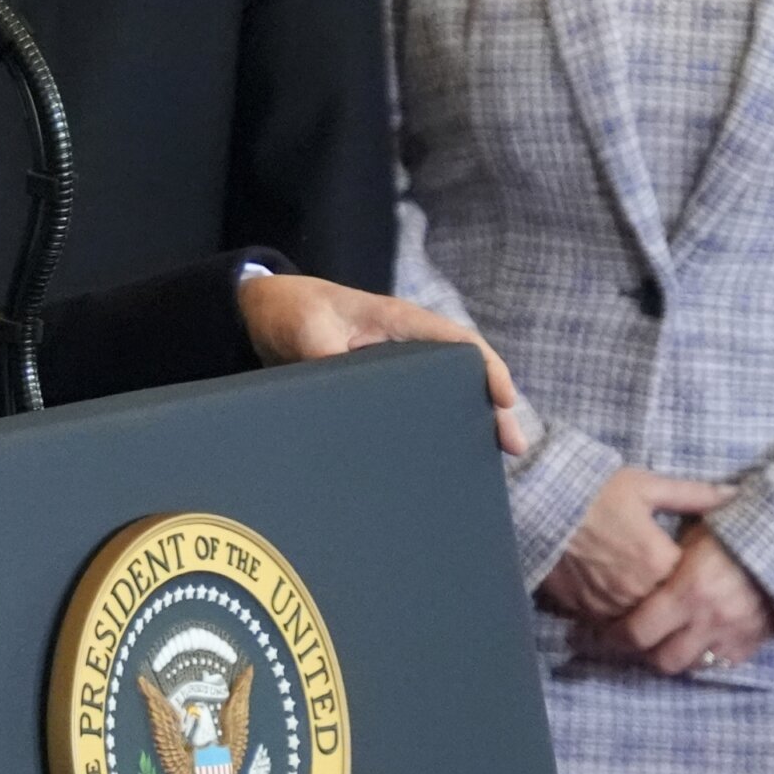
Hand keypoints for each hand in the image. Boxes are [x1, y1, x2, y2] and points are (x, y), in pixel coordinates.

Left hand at [235, 274, 523, 455]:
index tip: (506, 400)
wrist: (262, 313)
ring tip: (487, 464)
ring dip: (464, 423)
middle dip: (490, 407)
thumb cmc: (292, 309)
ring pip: (441, 395)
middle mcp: (404, 343)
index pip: (459, 341)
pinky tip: (438, 461)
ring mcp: (393, 366)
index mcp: (398, 320)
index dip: (488, 368)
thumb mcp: (307, 329)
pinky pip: (414, 407)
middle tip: (511, 447)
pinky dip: (432, 430)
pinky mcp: (376, 387)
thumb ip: (326, 356)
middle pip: (460, 374)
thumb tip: (344, 396)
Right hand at [539, 468, 734, 622]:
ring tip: (654, 613)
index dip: (699, 584)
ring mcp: (609, 603)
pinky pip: (611, 625)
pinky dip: (619, 621)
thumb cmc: (596, 490)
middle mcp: (638, 590)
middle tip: (683, 606)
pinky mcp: (583, 608)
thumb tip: (734, 494)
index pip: (693, 588)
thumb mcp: (646, 486)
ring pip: (641, 626)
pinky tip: (622, 609)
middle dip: (676, 610)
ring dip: (648, 620)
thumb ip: (693, 495)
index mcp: (659, 562)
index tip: (704, 580)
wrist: (539, 500)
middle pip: (670, 614)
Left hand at [589, 522, 773, 674]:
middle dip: (642, 653)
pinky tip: (692, 641)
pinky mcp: (753, 644)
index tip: (601, 630)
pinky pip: (721, 666)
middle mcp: (708, 620)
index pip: (638, 631)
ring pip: (691, 666)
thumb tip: (625, 517)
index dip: (615, 636)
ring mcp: (733, 635)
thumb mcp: (698, 525)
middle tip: (628, 641)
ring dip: (673, 656)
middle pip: (662, 659)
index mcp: (687, 590)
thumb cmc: (736, 530)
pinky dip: (705, 658)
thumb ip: (662, 539)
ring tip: (659, 641)